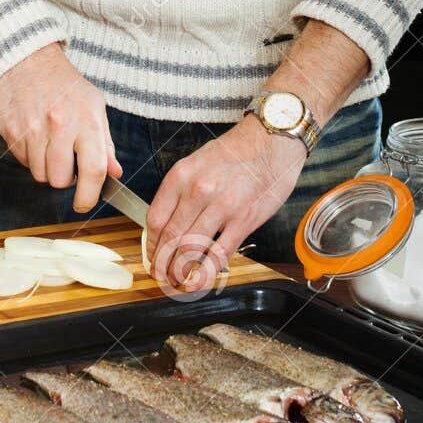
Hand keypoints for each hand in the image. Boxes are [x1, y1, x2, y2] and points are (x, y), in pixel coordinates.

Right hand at [0, 43, 122, 211]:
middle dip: (64, 179)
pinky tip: (34, 135)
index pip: (93, 171)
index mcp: (87, 121)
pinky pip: (22, 162)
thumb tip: (114, 173)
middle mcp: (60, 126)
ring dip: (46, 168)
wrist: (27, 60)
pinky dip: (30, 156)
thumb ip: (104, 144)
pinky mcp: (11, 131)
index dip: (90, 196)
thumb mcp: (94, 107)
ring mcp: (32, 129)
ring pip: (39, 175)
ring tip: (50, 144)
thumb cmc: (65, 85)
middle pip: (60, 181)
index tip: (85, 203)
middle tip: (66, 161)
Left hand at [146, 113, 306, 291]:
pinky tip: (199, 281)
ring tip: (177, 282)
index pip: (156, 219)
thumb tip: (169, 222)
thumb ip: (181, 191)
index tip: (152, 255)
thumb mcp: (197, 161)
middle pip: (170, 239)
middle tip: (161, 275)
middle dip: (162, 264)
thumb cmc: (235, 151)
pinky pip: (219, 254)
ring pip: (191, 250)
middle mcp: (198, 191)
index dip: (150, 245)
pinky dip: (206, 272)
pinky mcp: (244, 221)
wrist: (272, 140)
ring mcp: (221, 207)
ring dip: (180, 272)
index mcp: (181, 176)